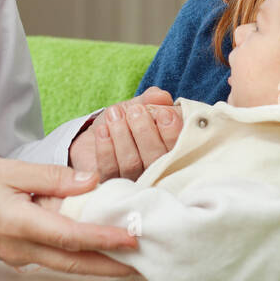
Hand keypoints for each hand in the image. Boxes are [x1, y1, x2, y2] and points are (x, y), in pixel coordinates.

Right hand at [0, 158, 138, 276]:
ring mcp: (19, 257)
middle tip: (144, 265)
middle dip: (111, 267)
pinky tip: (97, 253)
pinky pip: (55, 261)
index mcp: (20, 223)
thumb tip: (92, 182)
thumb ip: (53, 177)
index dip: (104, 240)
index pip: (71, 237)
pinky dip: (80, 260)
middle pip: (74, 264)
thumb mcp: (11, 170)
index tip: (132, 240)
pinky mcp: (18, 257)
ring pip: (66, 267)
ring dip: (98, 266)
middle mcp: (21, 248)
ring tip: (129, 262)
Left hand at [68, 87, 183, 180]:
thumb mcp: (140, 105)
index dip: (172, 133)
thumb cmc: (126, 120)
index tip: (164, 113)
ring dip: (122, 136)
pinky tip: (103, 130)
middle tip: (136, 111)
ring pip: (131, 164)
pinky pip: (109, 170)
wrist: (100, 133)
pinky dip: (105, 148)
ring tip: (114, 113)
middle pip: (156, 160)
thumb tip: (161, 97)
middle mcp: (157, 172)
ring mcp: (134, 181)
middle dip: (145, 133)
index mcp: (172, 152)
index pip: (179, 149)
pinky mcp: (111, 183)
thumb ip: (152, 100)